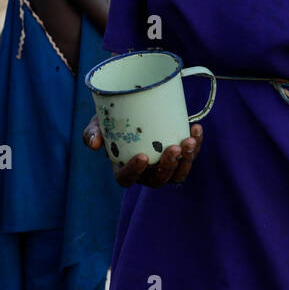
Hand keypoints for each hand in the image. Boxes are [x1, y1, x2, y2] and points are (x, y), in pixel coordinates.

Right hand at [83, 115, 202, 186]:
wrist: (135, 109)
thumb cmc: (112, 120)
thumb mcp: (98, 123)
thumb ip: (92, 132)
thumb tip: (93, 144)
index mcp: (123, 169)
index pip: (127, 179)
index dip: (135, 172)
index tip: (143, 156)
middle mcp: (145, 173)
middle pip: (158, 180)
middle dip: (168, 166)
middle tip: (174, 147)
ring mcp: (164, 167)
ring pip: (178, 174)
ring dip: (187, 160)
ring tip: (189, 140)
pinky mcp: (180, 156)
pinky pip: (190, 156)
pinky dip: (196, 144)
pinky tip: (196, 129)